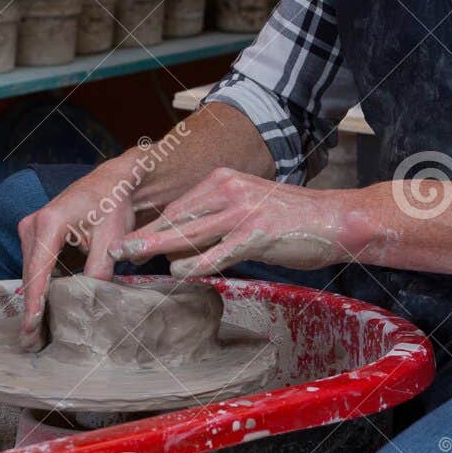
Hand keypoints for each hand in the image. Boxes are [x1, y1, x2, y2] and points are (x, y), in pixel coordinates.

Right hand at [18, 159, 143, 349]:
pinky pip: (35, 266)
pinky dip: (40, 287)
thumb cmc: (113, 205)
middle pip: (29, 274)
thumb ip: (98, 271)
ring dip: (35, 300)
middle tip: (32, 342)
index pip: (38, 271)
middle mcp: (32, 225)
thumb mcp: (111, 239)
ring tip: (36, 334)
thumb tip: (90, 302)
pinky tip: (43, 311)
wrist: (112, 182)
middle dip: (32, 308)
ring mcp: (31, 229)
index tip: (30, 328)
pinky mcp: (36, 235)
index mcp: (49, 223)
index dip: (34, 302)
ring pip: (31, 272)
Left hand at [112, 168, 354, 278]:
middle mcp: (228, 191)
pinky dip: (194, 264)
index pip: (178, 205)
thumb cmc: (292, 219)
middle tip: (116, 249)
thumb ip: (217, 218)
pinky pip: (217, 252)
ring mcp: (241, 212)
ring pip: (189, 233)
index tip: (128, 238)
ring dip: (157, 247)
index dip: (151, 224)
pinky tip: (176, 271)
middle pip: (176, 217)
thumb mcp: (248, 205)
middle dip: (144, 235)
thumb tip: (186, 242)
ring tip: (132, 259)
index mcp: (223, 180)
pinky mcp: (255, 234)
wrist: (335, 219)